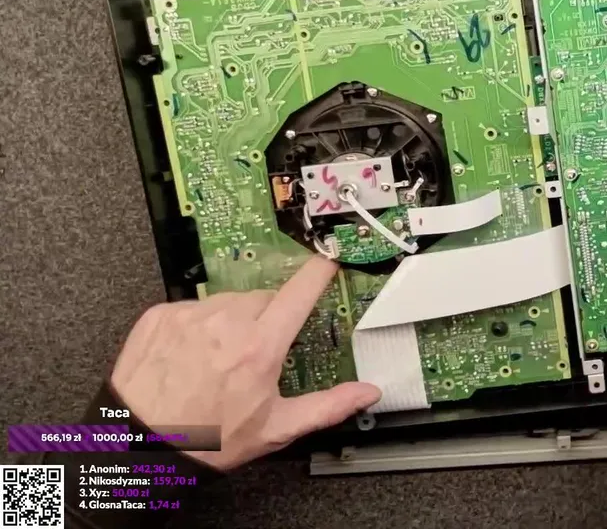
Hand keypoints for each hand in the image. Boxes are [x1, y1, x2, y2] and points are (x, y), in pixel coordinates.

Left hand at [109, 256, 380, 470]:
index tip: (328, 260)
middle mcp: (226, 322)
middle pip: (263, 299)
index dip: (319, 272)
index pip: (300, 291)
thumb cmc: (207, 440)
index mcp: (260, 346)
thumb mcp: (276, 428)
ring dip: (232, 320)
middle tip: (258, 352)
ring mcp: (189, 315)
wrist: (137, 448)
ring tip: (219, 359)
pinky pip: (191, 309)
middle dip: (268, 318)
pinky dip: (197, 326)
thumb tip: (367, 393)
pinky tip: (190, 356)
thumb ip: (328, 406)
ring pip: (227, 302)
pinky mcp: (159, 315)